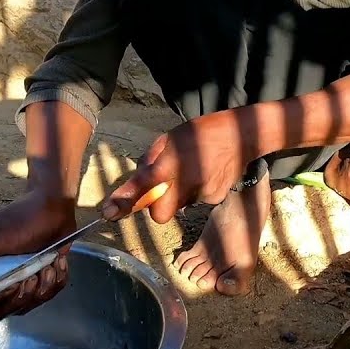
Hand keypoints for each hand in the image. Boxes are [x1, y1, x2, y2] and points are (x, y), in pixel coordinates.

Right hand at [0, 188, 76, 321]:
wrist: (52, 207)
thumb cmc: (20, 219)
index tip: (8, 285)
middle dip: (19, 298)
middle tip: (31, 276)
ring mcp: (19, 284)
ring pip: (26, 306)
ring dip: (41, 286)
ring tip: (46, 264)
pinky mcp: (40, 282)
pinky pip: (48, 296)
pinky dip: (56, 280)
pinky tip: (56, 262)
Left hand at [102, 112, 249, 223]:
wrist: (240, 135)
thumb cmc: (199, 133)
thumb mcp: (168, 139)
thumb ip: (150, 162)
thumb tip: (137, 183)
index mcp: (170, 163)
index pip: (142, 187)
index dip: (124, 202)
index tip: (109, 212)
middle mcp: (184, 182)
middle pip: (160, 215)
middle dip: (158, 208)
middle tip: (163, 191)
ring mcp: (202, 193)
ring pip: (179, 206)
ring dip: (178, 195)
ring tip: (191, 172)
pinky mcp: (215, 198)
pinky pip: (195, 201)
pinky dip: (195, 192)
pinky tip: (204, 175)